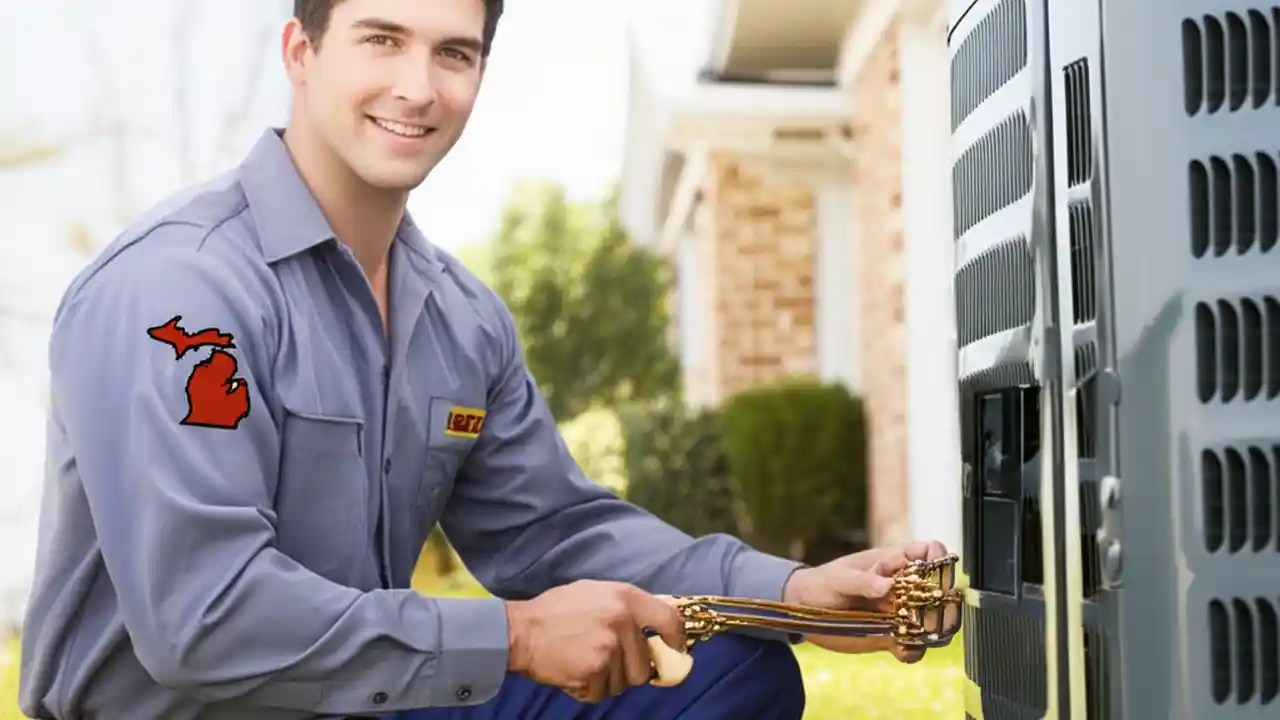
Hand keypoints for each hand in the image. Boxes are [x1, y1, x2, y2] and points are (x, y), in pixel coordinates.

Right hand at [504, 580, 685, 702]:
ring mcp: (610, 649)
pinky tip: (573, 671)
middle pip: (645, 665)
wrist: (522, 630)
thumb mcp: (596, 592)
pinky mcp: (595, 672)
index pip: (670, 619)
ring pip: (624, 682)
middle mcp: (622, 622)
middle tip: (604, 659)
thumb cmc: (557, 609)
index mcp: (625, 597)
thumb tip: (653, 625)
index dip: (676, 639)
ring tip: (584, 661)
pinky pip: (602, 693)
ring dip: (606, 679)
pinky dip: (588, 689)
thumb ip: (625, 606)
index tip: (674, 650)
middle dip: (627, 669)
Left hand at [782, 540, 956, 663]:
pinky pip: (913, 646)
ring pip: (933, 620)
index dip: (939, 559)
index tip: (934, 575)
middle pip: (940, 590)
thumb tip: (887, 585)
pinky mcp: (891, 635)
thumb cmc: (822, 583)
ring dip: (935, 630)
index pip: (929, 551)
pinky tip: (900, 652)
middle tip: (930, 615)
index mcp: (892, 563)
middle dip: (944, 603)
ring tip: (920, 637)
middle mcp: (902, 587)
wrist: (803, 608)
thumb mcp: (838, 579)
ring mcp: (899, 612)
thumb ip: (862, 581)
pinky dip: (914, 652)